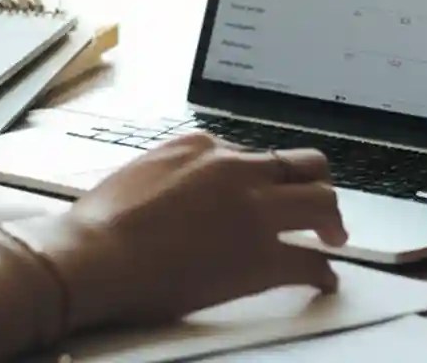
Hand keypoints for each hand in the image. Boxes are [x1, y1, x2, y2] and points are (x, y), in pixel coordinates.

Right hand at [22, 131, 347, 328]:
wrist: (93, 258)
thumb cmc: (100, 225)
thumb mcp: (140, 171)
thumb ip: (174, 172)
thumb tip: (181, 186)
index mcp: (202, 146)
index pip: (250, 155)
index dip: (259, 181)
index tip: (260, 196)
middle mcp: (235, 169)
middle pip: (301, 165)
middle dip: (315, 183)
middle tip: (319, 208)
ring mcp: (253, 211)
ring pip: (320, 201)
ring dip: (332, 220)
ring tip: (333, 238)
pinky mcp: (260, 256)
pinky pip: (309, 261)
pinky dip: (322, 272)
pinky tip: (323, 280)